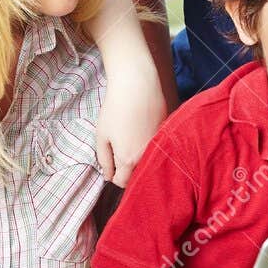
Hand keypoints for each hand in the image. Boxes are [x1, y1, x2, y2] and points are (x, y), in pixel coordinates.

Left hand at [95, 61, 166, 186]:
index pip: (122, 182)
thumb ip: (104, 160)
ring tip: (131, 137)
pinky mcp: (166, 134)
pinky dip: (150, 144)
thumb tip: (108, 176)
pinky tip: (142, 129)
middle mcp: (147, 157)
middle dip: (128, 168)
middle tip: (120, 148)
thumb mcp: (102, 136)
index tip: (111, 163)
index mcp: (129, 160)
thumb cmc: (115, 109)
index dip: (114, 175)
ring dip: (139, 156)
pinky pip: (157, 148)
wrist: (137, 85)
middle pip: (137, 174)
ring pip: (148, 161)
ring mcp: (159, 146)